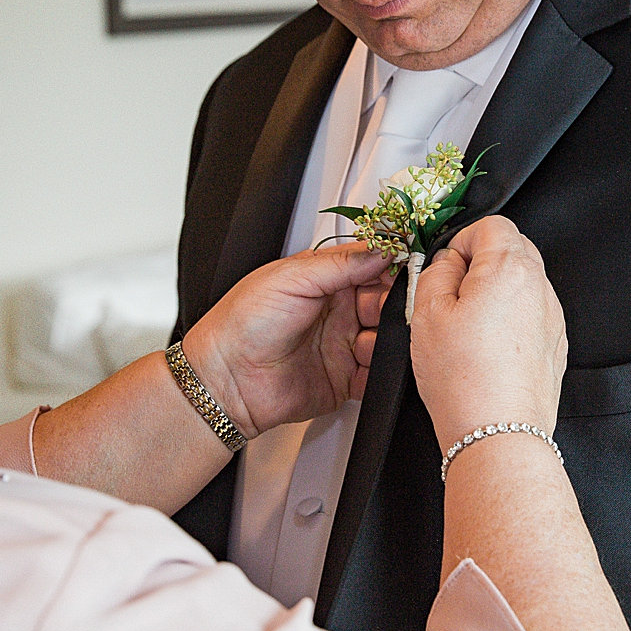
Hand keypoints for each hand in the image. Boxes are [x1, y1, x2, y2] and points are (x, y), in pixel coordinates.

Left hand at [182, 243, 391, 438]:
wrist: (225, 381)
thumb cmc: (241, 325)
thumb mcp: (290, 278)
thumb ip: (341, 263)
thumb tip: (383, 249)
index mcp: (325, 281)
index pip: (373, 266)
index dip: (392, 267)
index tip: (406, 270)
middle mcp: (338, 311)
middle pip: (387, 303)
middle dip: (394, 306)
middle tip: (384, 310)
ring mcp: (344, 345)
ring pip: (388, 339)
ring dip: (387, 341)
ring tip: (364, 343)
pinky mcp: (347, 379)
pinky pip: (379, 375)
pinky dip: (383, 373)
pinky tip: (366, 365)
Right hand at [410, 216, 567, 448]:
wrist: (498, 432)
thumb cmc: (464, 378)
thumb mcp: (426, 312)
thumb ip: (436, 272)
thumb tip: (447, 262)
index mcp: (510, 270)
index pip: (492, 226)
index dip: (463, 240)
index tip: (446, 265)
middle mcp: (540, 289)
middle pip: (512, 250)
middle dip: (480, 263)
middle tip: (451, 295)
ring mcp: (552, 318)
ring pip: (522, 285)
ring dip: (494, 293)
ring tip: (465, 328)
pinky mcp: (554, 345)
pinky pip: (531, 316)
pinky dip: (509, 320)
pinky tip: (486, 348)